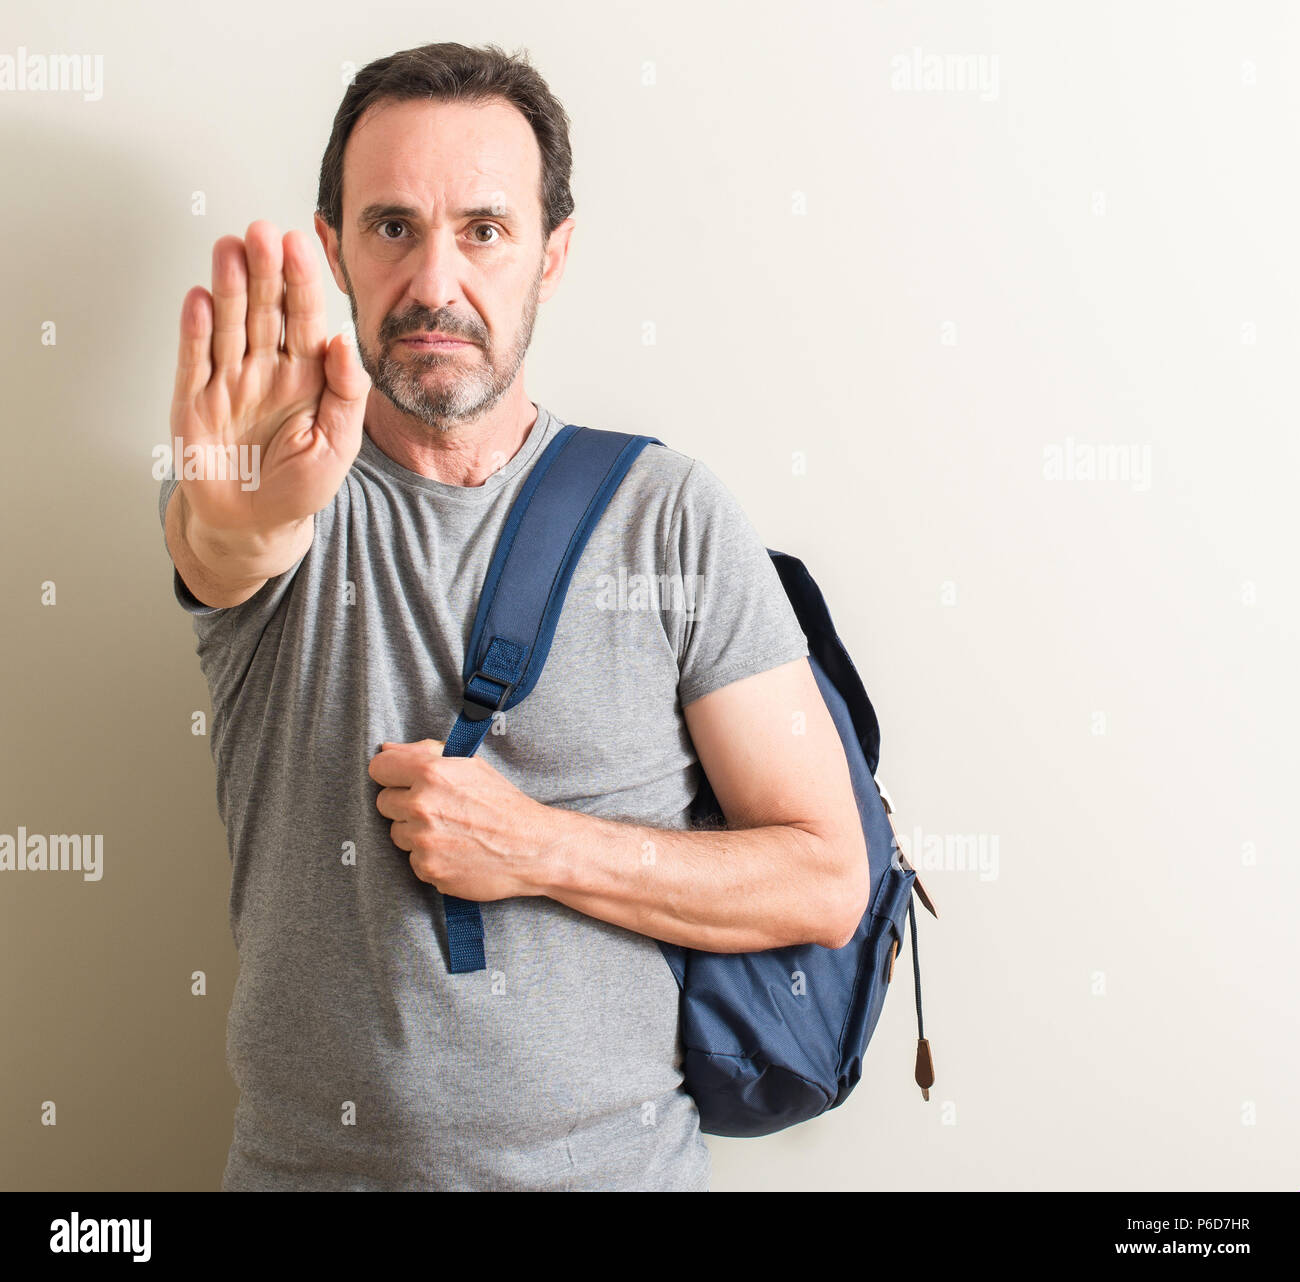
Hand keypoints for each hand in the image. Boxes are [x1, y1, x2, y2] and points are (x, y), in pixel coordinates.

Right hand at [170, 220, 368, 537]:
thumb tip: (344, 341)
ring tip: (231, 248)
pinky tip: (200, 299)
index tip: (298, 244)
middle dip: (264, 271)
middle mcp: (266, 370)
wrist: (254, 526)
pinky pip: (195, 359)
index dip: (300, 282)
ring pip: (229, 325)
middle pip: (264, 311)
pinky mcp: (194, 401)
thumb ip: (346, 394)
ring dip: (229, 287)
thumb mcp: (338, 445)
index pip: (304, 319)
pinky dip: (196, 331)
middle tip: (262, 231)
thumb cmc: (300, 486)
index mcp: (306, 376)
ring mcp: (228, 382)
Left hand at [368, 739, 551, 900]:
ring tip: (450, 831)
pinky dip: (430, 858)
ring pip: (397, 833)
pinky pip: (413, 860)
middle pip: (384, 803)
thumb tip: (387, 748)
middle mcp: (421, 805)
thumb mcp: (470, 765)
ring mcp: (423, 840)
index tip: (404, 780)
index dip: (391, 773)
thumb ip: (424, 752)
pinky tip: (455, 852)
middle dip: (405, 804)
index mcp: (431, 772)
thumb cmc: (504, 804)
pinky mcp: (428, 869)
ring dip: (416, 833)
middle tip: (438, 809)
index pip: (379, 767)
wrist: (533, 848)